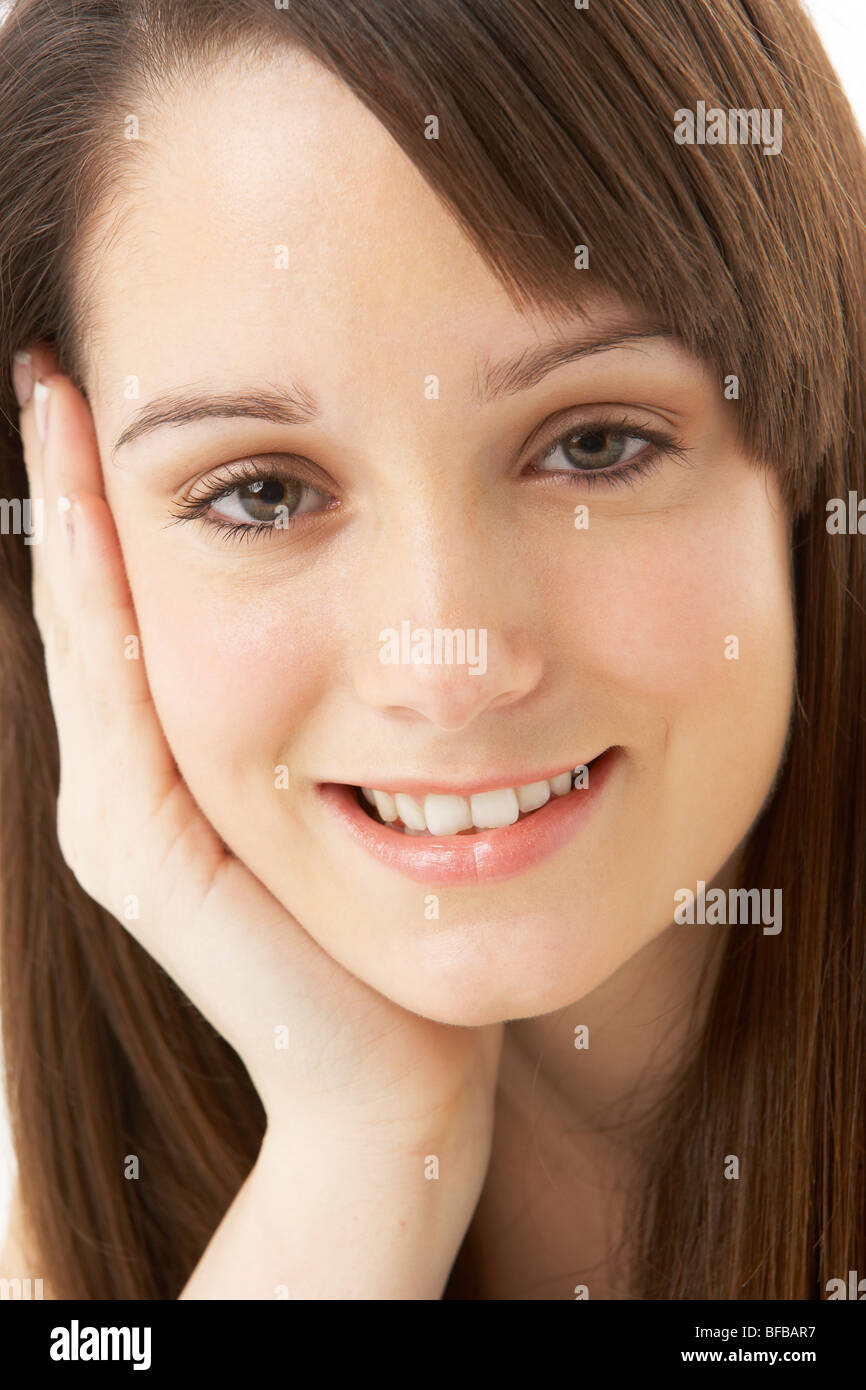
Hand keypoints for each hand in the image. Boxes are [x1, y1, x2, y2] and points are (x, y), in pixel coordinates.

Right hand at [16, 343, 501, 1206]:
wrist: (403, 1071)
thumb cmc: (406, 928)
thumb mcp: (372, 792)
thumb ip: (347, 711)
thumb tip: (392, 607)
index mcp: (181, 761)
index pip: (135, 602)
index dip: (115, 497)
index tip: (110, 384)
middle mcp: (130, 781)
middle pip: (91, 601)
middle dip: (74, 480)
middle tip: (60, 359)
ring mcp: (124, 817)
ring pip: (87, 633)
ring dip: (71, 514)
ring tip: (57, 397)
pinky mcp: (141, 849)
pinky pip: (116, 693)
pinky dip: (100, 598)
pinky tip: (97, 506)